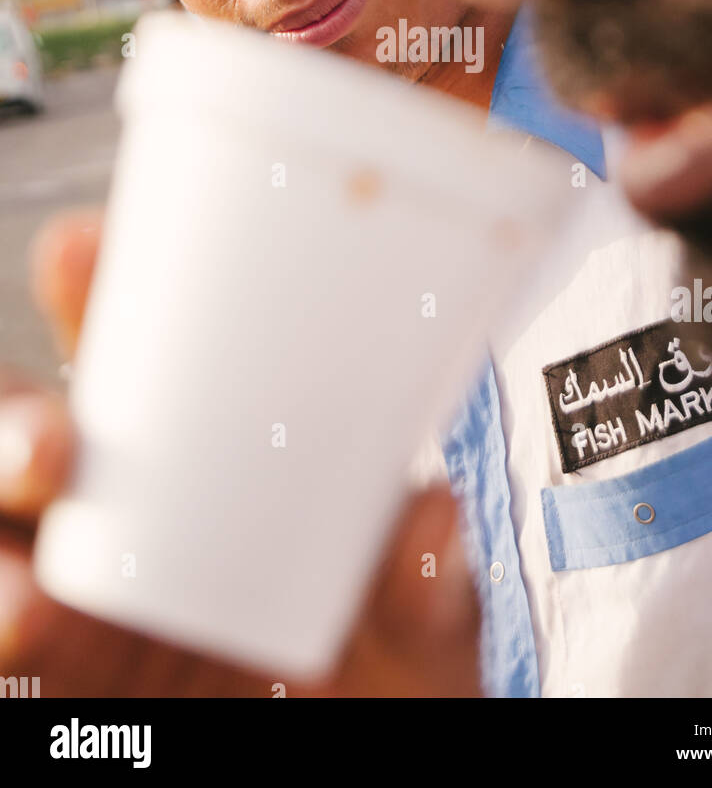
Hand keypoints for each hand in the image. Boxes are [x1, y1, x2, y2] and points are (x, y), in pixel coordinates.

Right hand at [0, 210, 480, 696]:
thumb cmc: (382, 701)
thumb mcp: (422, 645)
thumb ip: (427, 588)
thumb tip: (429, 514)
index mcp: (213, 473)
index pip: (141, 364)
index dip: (93, 298)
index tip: (81, 249)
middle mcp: (130, 526)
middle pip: (34, 433)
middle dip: (15, 420)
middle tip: (51, 448)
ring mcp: (82, 610)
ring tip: (29, 600)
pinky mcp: (57, 686)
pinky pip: (4, 635)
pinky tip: (19, 625)